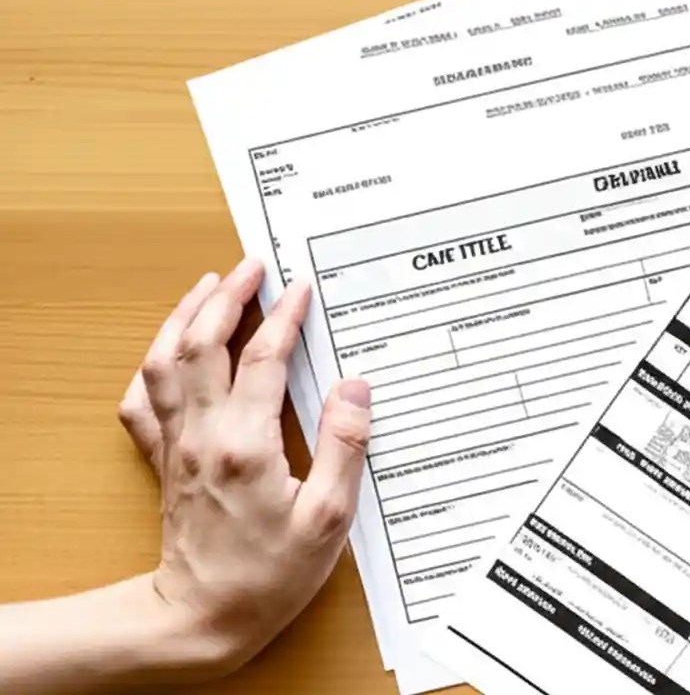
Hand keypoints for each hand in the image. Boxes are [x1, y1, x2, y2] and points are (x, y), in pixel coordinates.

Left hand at [116, 257, 371, 676]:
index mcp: (246, 444)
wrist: (202, 616)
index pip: (263, 358)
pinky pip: (143, 402)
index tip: (301, 288)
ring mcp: (176, 447)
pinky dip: (152, 367)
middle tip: (251, 266)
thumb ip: (344, 447)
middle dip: (226, 296)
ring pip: (165, 362)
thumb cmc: (270, 574)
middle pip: (202, 344)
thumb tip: (354, 387)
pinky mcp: (164, 463)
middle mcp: (202, 435)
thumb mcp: (328, 518)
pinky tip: (167, 354)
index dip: (284, 316)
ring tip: (207, 287)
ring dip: (184, 317)